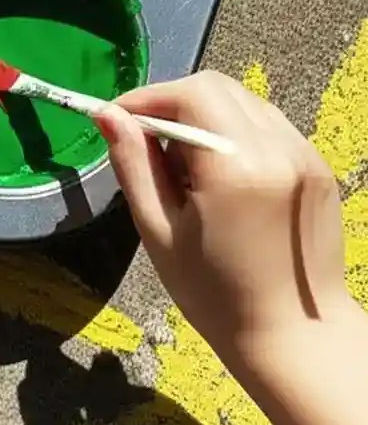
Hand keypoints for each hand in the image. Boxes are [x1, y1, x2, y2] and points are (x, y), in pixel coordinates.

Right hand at [94, 71, 352, 348]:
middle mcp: (280, 149)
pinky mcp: (318, 167)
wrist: (293, 335)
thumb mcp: (159, 231)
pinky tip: (219, 180)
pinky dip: (234, 136)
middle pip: (220, 88)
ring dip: (205, 118)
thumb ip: (134, 166)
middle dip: (174, 104)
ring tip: (183, 169)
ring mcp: (306, 156)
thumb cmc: (214, 294)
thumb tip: (107, 115)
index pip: (192, 94)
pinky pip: (269, 129)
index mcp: (237, 167)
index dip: (148, 98)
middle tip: (145, 144)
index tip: (118, 121)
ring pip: (245, 104)